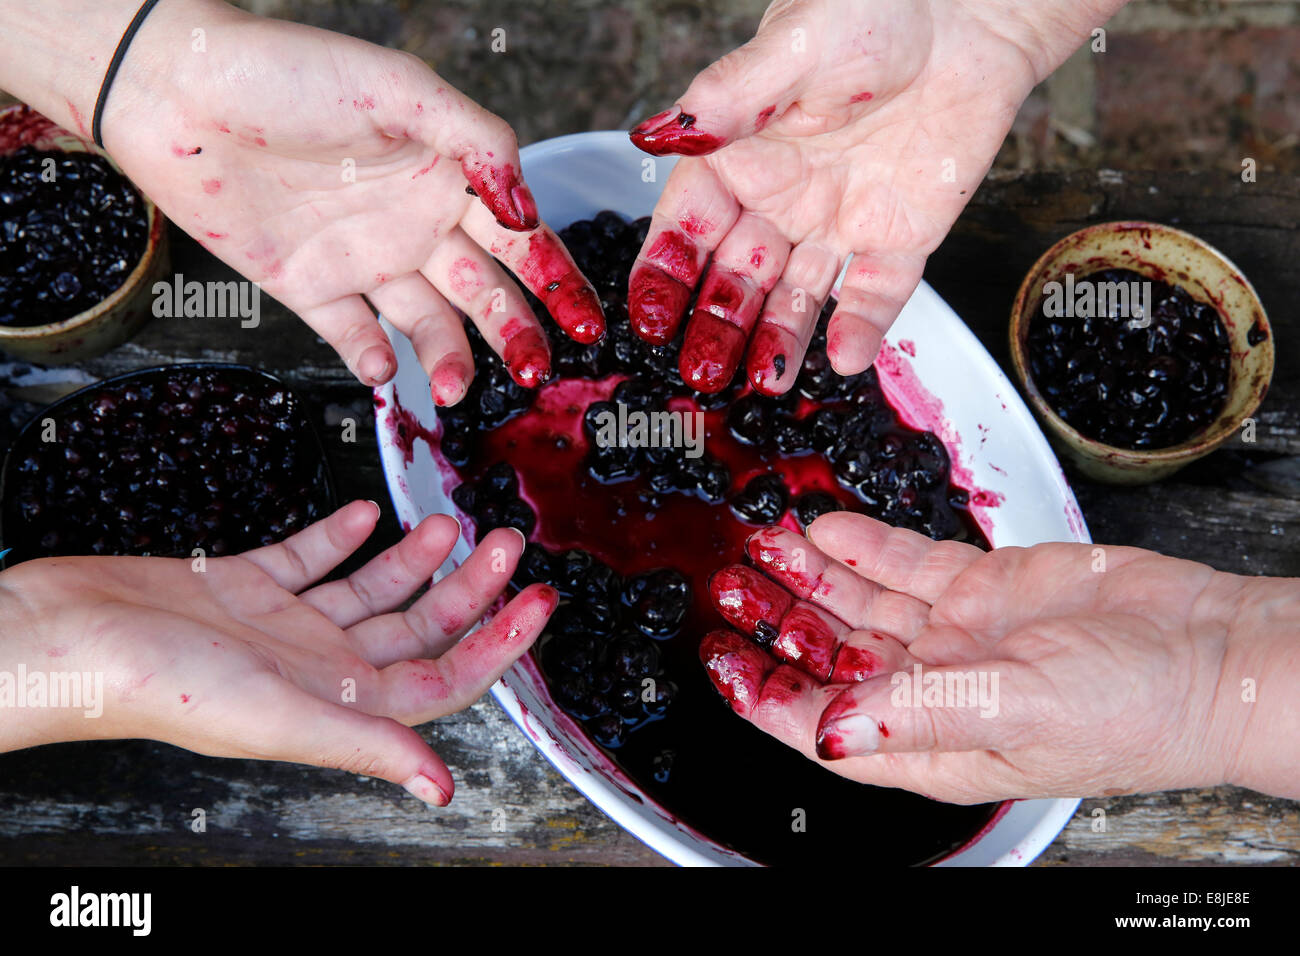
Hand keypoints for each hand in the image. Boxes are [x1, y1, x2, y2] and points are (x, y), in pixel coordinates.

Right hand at [0, 501, 557, 804]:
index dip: (498, 642)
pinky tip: (364, 510)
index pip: (443, 674)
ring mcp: (283, 624)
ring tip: (450, 520)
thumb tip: (443, 788)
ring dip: (414, 555)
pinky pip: (308, 557)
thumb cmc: (161, 683)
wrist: (69, 635)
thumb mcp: (282, 716)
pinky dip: (338, 534)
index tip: (541, 599)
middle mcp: (318, 663)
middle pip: (417, 625)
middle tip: (507, 539)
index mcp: (337, 699)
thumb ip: (369, 743)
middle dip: (468, 585)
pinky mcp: (244, 584)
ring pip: (370, 588)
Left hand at [86, 0, 605, 398]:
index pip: (521, 239)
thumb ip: (477, 141)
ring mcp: (364, 258)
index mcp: (447, 176)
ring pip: (428, 324)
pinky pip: (353, 335)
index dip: (558, 281)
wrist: (174, 90)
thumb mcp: (400, 87)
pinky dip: (372, 360)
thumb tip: (529, 211)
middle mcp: (414, 222)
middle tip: (539, 372)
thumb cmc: (288, 72)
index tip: (588, 323)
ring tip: (457, 387)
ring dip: (451, 357)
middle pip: (485, 293)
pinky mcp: (310, 286)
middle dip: (519, 334)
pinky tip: (385, 371)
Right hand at [627, 0, 1120, 393]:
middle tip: (700, 374)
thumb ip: (728, 100)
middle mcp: (781, 199)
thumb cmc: (872, 6)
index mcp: (739, 154)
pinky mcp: (900, 239)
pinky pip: (874, 295)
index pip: (687, 226)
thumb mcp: (790, 46)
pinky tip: (841, 360)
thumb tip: (656, 136)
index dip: (664, 274)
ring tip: (763, 385)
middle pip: (735, 278)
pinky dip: (859, 329)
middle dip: (716, 326)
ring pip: (797, 298)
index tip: (647, 320)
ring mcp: (838, 224)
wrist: (970, 11)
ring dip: (778, 341)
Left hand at [699, 513, 1294, 801]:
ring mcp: (951, 634)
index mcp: (926, 742)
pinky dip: (862, 543)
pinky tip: (822, 523)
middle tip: (726, 582)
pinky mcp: (979, 587)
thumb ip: (917, 715)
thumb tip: (829, 732)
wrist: (1211, 651)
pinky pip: (903, 563)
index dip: (765, 696)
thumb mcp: (1015, 713)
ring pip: (857, 603)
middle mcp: (928, 689)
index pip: (821, 725)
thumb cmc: (1133, 711)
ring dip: (808, 574)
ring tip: (759, 539)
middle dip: (775, 620)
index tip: (720, 663)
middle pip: (827, 656)